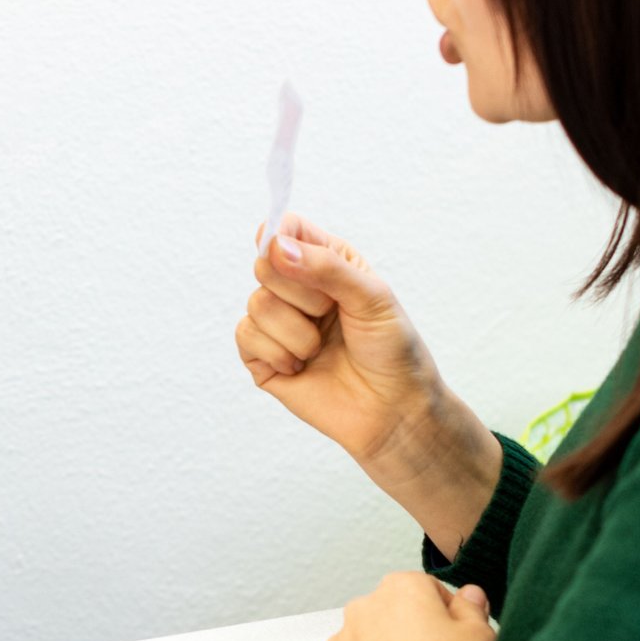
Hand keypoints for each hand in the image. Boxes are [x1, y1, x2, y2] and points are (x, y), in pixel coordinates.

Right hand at [236, 215, 502, 548]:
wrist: (393, 411)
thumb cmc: (391, 351)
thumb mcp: (371, 297)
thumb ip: (326, 267)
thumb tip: (276, 245)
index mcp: (325, 262)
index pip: (285, 229)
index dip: (282, 238)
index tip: (297, 258)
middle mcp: (297, 289)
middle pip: (265, 265)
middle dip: (301, 294)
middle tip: (330, 315)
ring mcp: (278, 324)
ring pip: (256, 304)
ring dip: (296, 333)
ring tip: (321, 350)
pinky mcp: (262, 358)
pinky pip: (246, 338)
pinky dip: (278, 353)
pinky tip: (302, 366)